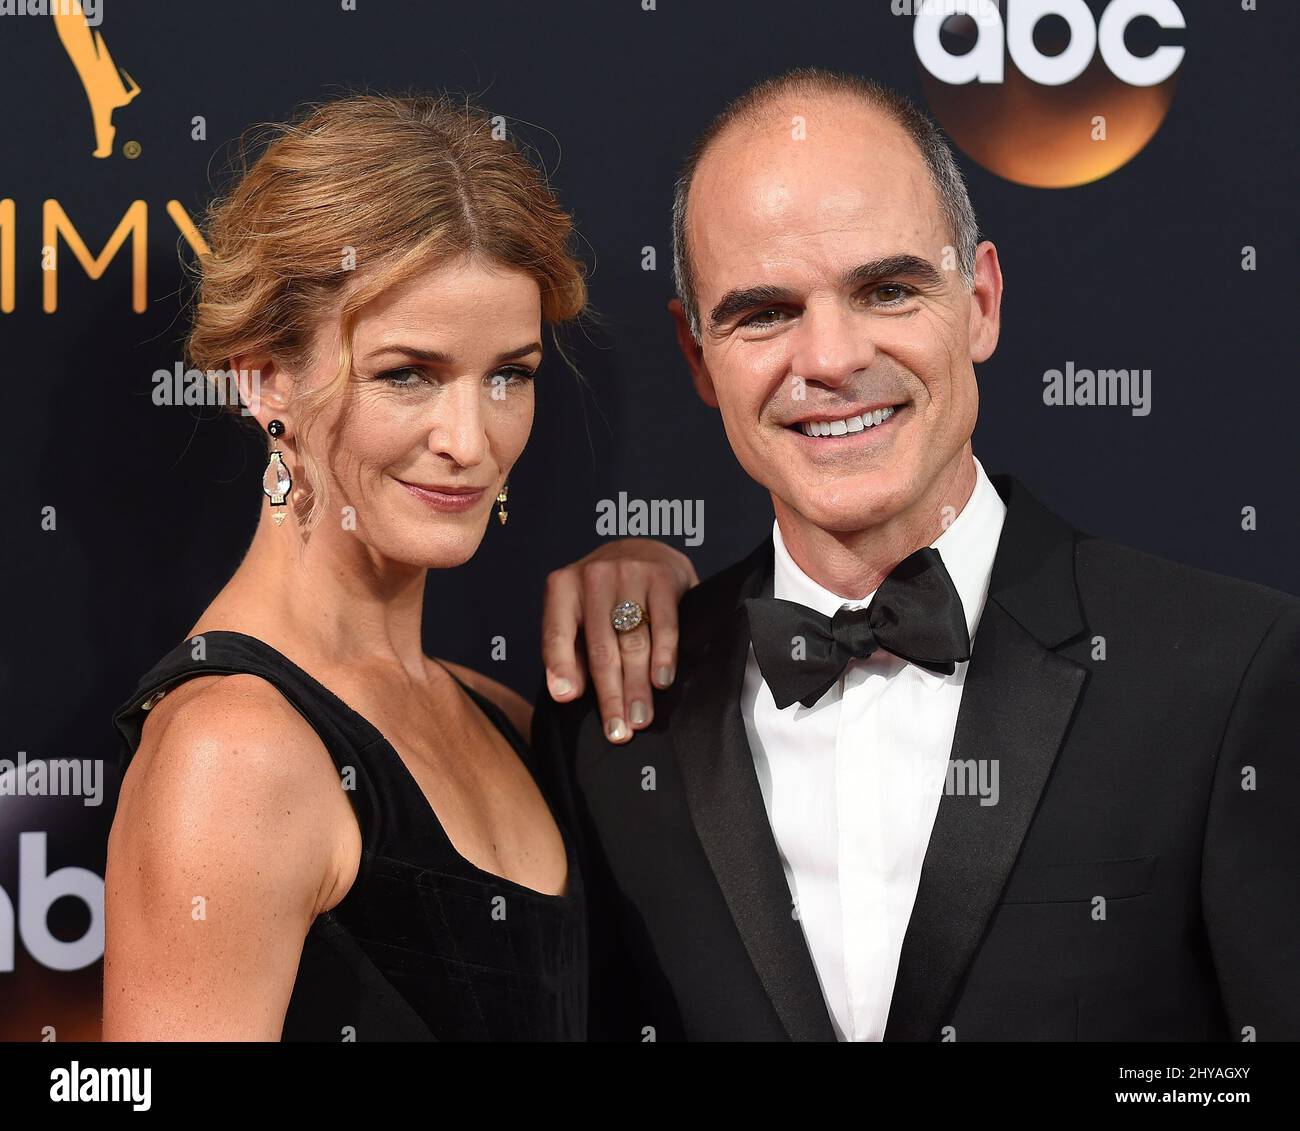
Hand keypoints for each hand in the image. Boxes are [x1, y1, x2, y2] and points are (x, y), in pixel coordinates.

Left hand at [542, 538, 698, 742]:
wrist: (645, 550)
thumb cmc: (605, 595)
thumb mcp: (578, 614)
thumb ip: (569, 651)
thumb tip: (566, 693)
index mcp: (562, 587)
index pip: (557, 633)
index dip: (560, 667)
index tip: (566, 699)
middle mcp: (593, 576)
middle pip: (601, 647)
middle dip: (610, 694)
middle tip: (618, 731)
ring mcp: (629, 572)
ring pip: (633, 640)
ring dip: (637, 685)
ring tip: (640, 718)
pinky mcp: (662, 576)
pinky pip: (664, 624)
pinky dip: (664, 656)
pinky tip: (662, 682)